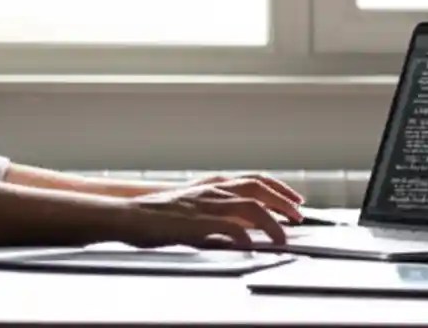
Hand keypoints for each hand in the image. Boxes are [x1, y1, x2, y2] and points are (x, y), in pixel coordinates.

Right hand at [113, 183, 288, 248]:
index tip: (295, 200)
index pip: (254, 180)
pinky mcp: (197, 221)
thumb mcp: (191, 207)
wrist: (128, 214)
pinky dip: (245, 236)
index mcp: (212, 185)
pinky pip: (229, 227)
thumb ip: (215, 212)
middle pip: (259, 189)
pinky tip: (253, 247)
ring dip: (271, 222)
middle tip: (299, 217)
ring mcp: (206, 204)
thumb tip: (243, 227)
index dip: (278, 189)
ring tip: (283, 237)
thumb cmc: (156, 215)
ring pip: (250, 206)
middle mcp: (213, 190)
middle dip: (283, 202)